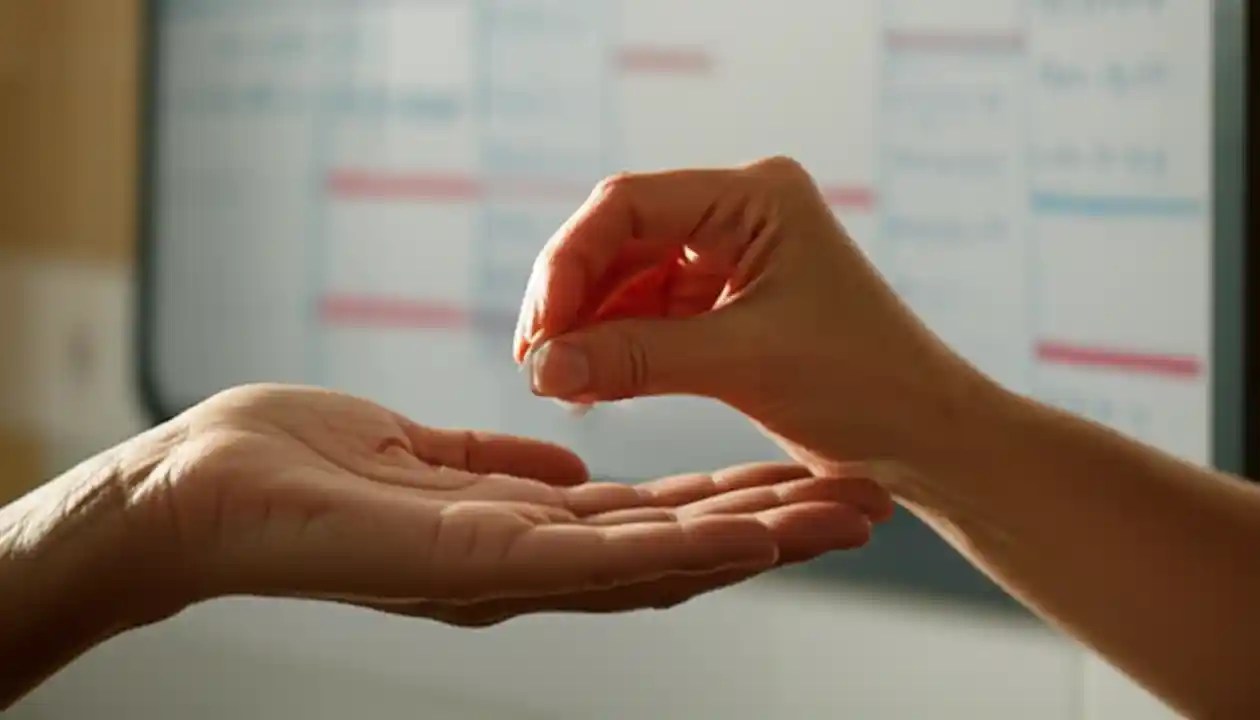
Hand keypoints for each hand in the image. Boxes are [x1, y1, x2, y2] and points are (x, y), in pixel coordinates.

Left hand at [108, 384, 889, 622]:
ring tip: (837, 519)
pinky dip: (676, 551)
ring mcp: (502, 574)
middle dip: (771, 530)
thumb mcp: (418, 451)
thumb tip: (568, 469)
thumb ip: (496, 462)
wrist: (197, 491)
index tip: (805, 483)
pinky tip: (744, 538)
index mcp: (517, 531)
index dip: (730, 505)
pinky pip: (588, 559)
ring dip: (751, 543)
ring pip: (651, 563)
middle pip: (670, 551)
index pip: (645, 521)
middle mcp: (525, 567)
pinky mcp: (468, 564)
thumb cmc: (293, 469)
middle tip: (865, 507)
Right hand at [514, 156, 985, 470]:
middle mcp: (739, 214)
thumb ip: (636, 359)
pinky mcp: (724, 303)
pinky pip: (647, 313)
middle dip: (571, 297)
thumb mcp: (743, 364)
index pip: (630, 203)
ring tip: (553, 379)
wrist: (925, 437)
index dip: (570, 261)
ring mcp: (729, 257)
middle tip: (533, 360)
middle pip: (619, 237)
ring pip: (625, 277)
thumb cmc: (863, 386)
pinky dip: (615, 346)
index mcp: (757, 196)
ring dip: (587, 326)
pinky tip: (587, 383)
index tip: (540, 328)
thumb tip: (540, 367)